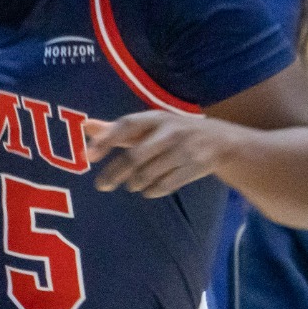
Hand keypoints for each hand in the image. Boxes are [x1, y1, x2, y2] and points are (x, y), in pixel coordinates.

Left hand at [85, 112, 236, 198]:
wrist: (221, 141)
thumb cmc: (174, 132)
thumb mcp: (149, 125)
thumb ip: (118, 129)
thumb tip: (86, 126)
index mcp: (156, 117)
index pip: (127, 125)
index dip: (107, 140)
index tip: (89, 156)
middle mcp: (170, 131)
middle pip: (135, 156)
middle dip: (114, 173)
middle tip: (101, 185)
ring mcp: (184, 150)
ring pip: (148, 174)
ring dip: (134, 183)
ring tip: (131, 184)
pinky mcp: (194, 168)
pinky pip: (164, 186)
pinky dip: (151, 191)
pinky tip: (148, 189)